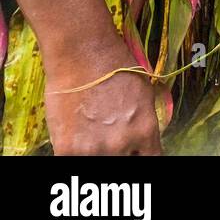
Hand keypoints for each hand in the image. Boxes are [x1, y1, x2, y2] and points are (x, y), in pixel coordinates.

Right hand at [43, 39, 162, 155]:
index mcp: (145, 130)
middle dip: (122, 155)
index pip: (152, 160)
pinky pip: (74, 164)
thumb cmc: (117, 67)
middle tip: (112, 142)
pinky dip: (76, 155)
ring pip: (99, 165)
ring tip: (93, 138)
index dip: (143, 156)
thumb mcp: (145, 95)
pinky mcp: (67, 150)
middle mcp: (122, 144)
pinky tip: (77, 142)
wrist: (82, 54)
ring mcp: (93, 150)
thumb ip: (142, 124)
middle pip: (126, 164)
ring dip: (98, 154)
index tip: (137, 153)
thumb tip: (141, 141)